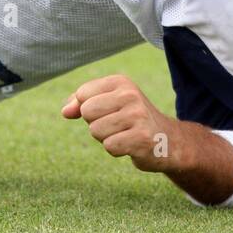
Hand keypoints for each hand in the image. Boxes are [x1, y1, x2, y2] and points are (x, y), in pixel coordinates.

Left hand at [62, 73, 180, 171]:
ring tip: (125, 134)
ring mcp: (137, 116)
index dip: (88, 108)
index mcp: (121, 82)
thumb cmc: (131, 119)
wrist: (167, 140)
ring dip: (107, 137)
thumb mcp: (109, 102)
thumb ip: (81, 102)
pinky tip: (131, 145)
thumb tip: (65, 111)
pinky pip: (109, 146)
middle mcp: (130, 95)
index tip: (108, 111)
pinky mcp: (142, 138)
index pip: (82, 94)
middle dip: (96, 123)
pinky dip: (116, 150)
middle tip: (117, 125)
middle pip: (87, 112)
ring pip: (96, 130)